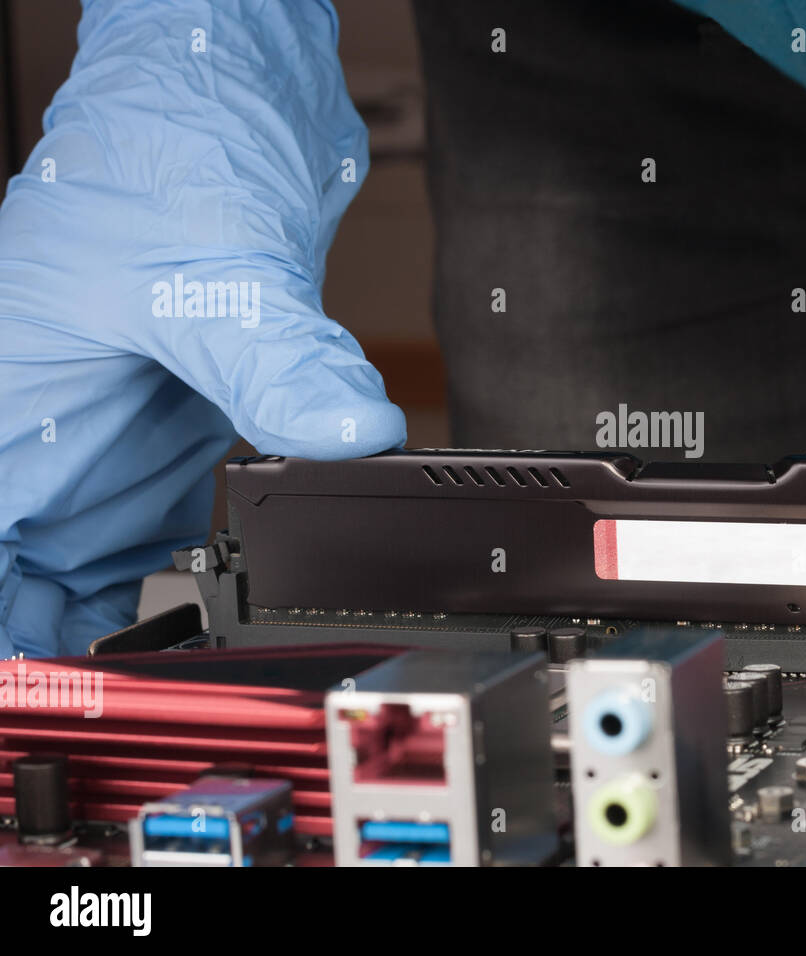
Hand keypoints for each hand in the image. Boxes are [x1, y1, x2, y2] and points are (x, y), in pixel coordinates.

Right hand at [0, 0, 404, 656]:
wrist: (227, 102)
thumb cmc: (164, 149)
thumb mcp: (206, 271)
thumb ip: (275, 364)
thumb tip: (352, 432)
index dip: (1, 630)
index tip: (35, 682)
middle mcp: (40, 427)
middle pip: (25, 572)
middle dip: (62, 641)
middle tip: (139, 692)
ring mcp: (108, 431)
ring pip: (92, 564)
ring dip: (133, 617)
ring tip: (200, 655)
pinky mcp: (178, 424)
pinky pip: (175, 526)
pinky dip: (202, 566)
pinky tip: (247, 591)